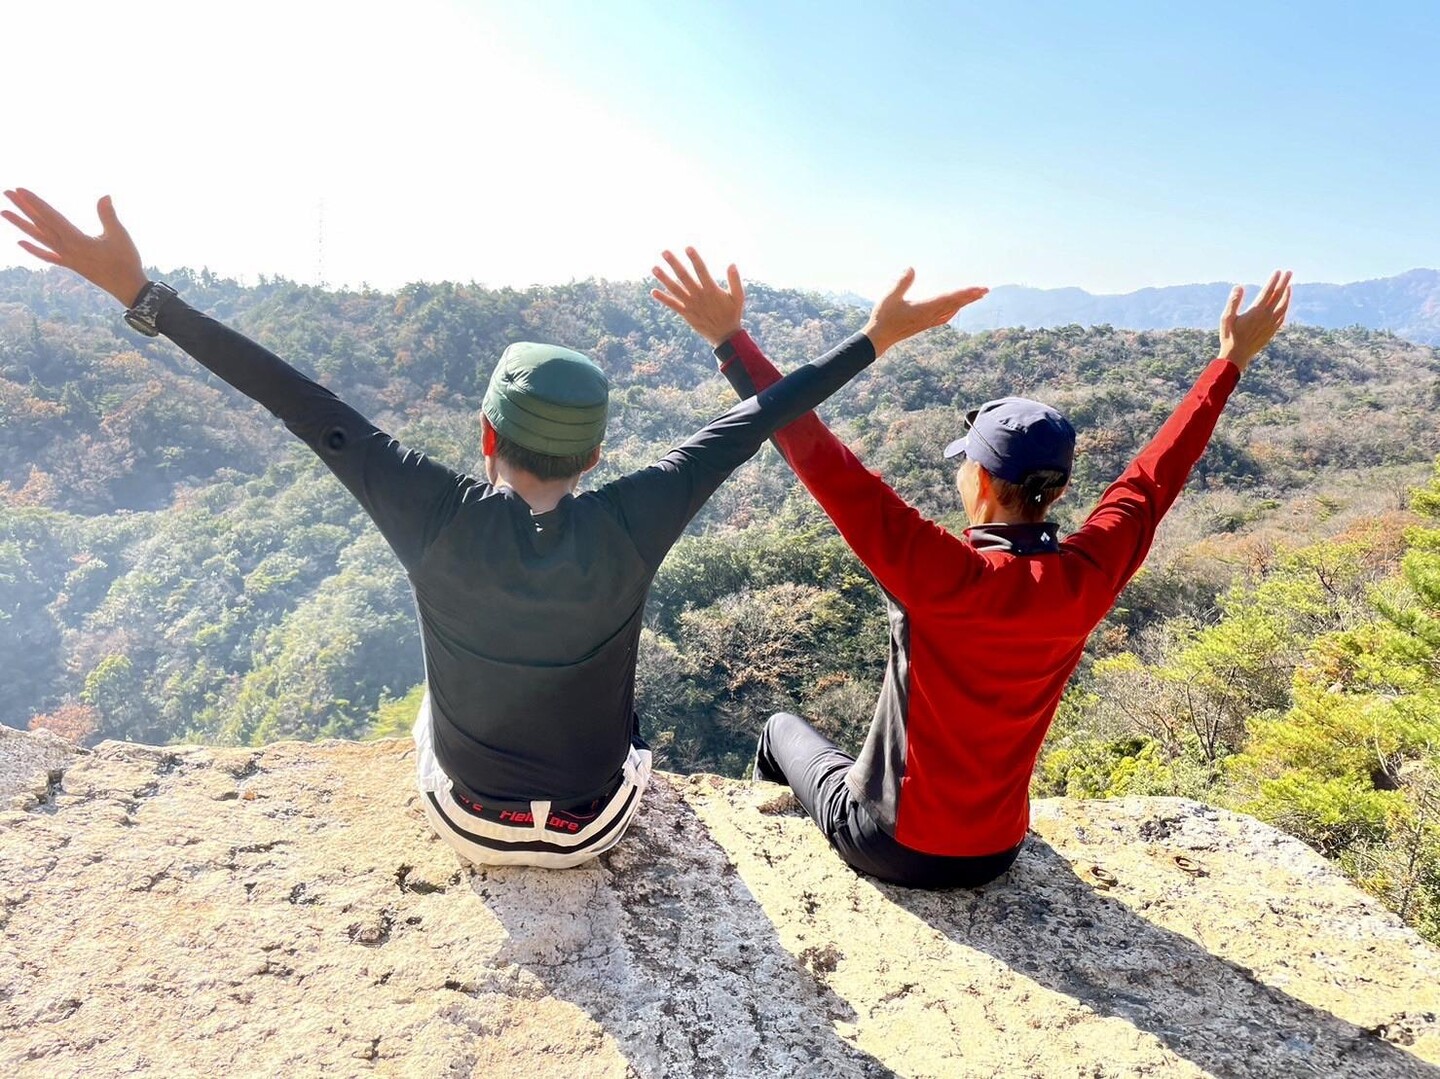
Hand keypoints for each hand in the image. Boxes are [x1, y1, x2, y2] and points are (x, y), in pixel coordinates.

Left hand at [2, 188, 148, 305]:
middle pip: (40, 225)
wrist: (128, 287)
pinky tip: (21, 242)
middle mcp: (67, 249)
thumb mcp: (120, 236)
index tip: (20, 190)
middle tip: (8, 193)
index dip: (35, 203)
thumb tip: (105, 196)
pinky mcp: (71, 265)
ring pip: (39, 238)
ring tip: (5, 212)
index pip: (51, 217)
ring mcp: (67, 258)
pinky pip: (47, 256)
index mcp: (77, 241)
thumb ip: (108, 216)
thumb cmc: (126, 261)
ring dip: (21, 225)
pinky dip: (33, 249)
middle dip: (23, 208)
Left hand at [650, 247, 745, 346]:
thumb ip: (735, 280)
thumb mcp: (738, 297)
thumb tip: (732, 264)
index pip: (701, 270)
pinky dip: (663, 299)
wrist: (725, 335)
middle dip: (674, 264)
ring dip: (664, 278)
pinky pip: (673, 305)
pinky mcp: (686, 314)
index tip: (687, 248)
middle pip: (684, 276)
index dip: (694, 259)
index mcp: (711, 290)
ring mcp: (691, 305)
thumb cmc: (732, 313)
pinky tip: (653, 291)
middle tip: (664, 252)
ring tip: (654, 268)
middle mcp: (699, 296)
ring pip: (675, 289)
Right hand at [862, 270, 987, 356]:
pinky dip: (953, 311)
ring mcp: (928, 321)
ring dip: (965, 302)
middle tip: (986, 290)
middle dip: (971, 296)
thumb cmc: (884, 317)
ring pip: (952, 310)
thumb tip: (911, 268)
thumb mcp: (890, 297)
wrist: (879, 338)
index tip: (980, 289)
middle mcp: (931, 315)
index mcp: (926, 308)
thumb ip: (901, 282)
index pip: (951, 298)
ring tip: (976, 296)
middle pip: (956, 304)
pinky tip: (955, 310)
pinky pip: (944, 317)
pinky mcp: (924, 324)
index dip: (966, 292)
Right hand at [1218, 270, 1291, 371]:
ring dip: (1287, 295)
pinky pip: (1282, 316)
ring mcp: (1271, 324)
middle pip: (1278, 295)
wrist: (1237, 356)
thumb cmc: (1229, 336)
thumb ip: (1233, 302)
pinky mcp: (1272, 331)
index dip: (1273, 280)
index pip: (1268, 291)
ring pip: (1284, 306)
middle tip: (1289, 272)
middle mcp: (1267, 316)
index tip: (1278, 271)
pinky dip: (1285, 307)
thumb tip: (1239, 286)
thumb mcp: (1226, 318)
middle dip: (1284, 282)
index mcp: (1256, 311)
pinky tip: (1285, 304)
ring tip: (1289, 286)